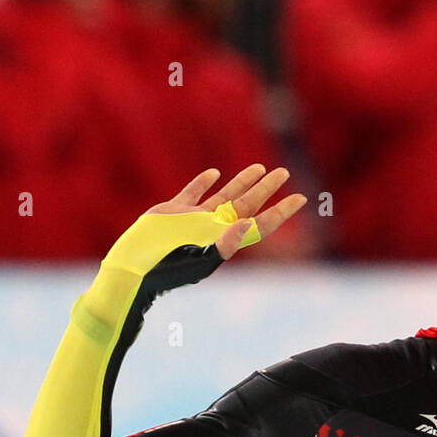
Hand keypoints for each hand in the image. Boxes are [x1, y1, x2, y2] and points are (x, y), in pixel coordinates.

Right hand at [147, 164, 307, 260]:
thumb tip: (248, 225)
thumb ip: (224, 243)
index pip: (261, 224)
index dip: (281, 211)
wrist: (135, 267)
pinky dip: (204, 182)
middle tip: (284, 172)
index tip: (300, 198)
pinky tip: (214, 173)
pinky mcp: (173, 212)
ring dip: (243, 182)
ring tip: (260, 168)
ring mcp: (195, 220)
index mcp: (225, 241)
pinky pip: (193, 193)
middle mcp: (214, 229)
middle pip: (248, 204)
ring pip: (225, 195)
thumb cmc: (167, 269)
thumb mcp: (199, 258)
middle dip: (267, 190)